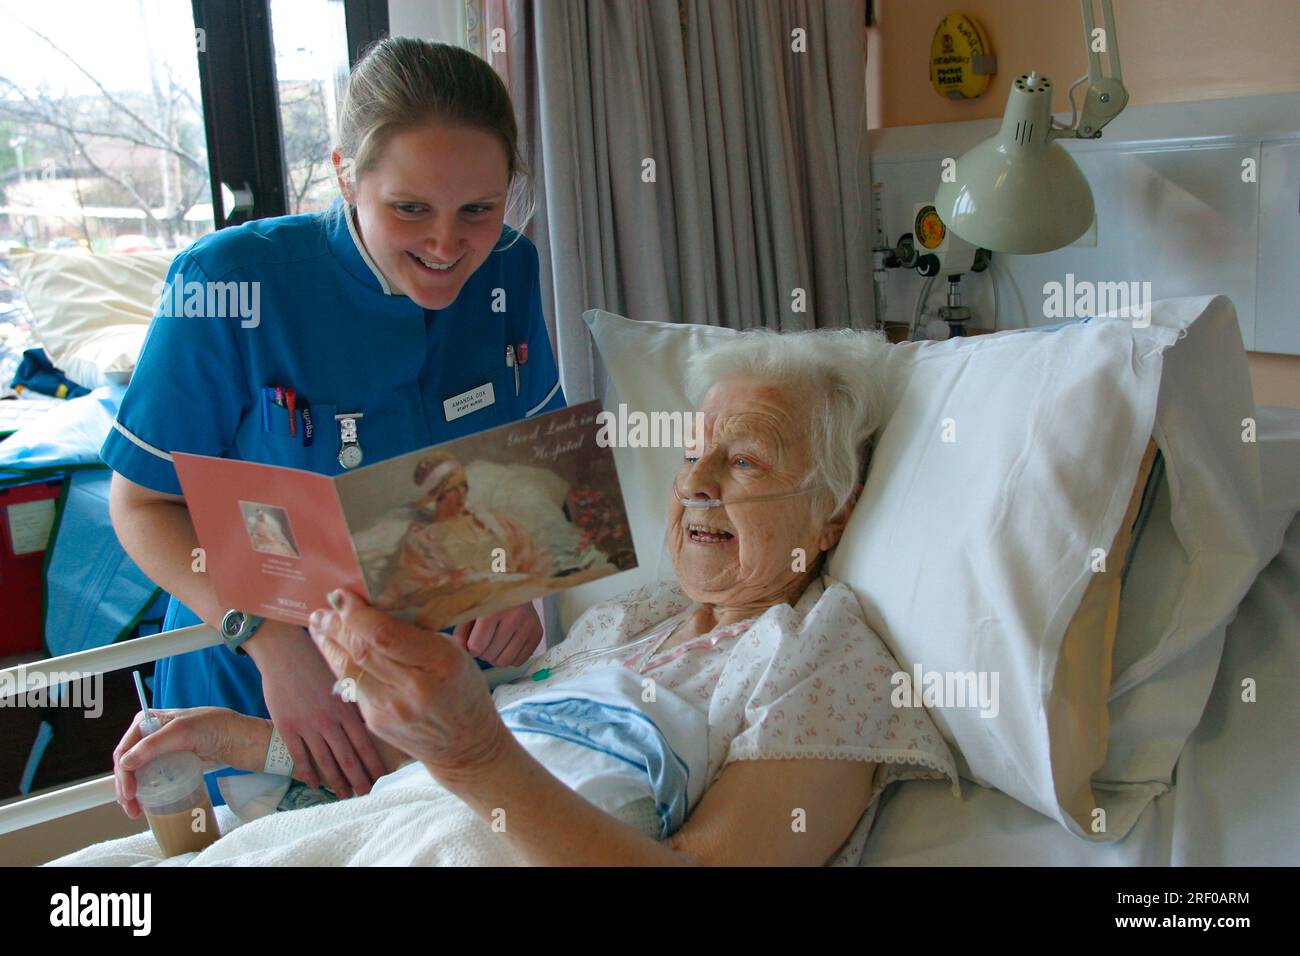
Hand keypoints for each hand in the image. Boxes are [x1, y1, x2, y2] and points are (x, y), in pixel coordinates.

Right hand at [113, 707, 257, 818]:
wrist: (247, 741)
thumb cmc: (220, 728)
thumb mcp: (184, 731)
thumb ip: (154, 744)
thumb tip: (126, 762)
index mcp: (154, 719)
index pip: (127, 746)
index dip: (123, 770)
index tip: (128, 791)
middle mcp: (157, 733)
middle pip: (130, 760)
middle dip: (125, 785)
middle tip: (131, 807)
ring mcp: (167, 748)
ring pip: (140, 771)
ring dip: (133, 790)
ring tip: (135, 810)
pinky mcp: (177, 762)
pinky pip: (155, 776)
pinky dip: (147, 789)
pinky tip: (146, 802)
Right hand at [247, 620, 387, 796]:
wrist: (284, 652)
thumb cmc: (317, 662)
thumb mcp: (343, 679)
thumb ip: (354, 702)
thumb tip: (372, 719)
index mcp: (346, 708)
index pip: (365, 743)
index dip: (373, 764)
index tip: (380, 779)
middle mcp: (329, 720)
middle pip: (347, 757)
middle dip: (358, 779)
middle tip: (366, 794)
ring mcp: (307, 726)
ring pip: (324, 761)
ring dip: (335, 781)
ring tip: (343, 795)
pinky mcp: (286, 728)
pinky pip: (299, 756)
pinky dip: (308, 772)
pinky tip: (314, 784)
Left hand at [307, 590, 508, 779]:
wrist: (465, 746)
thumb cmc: (463, 690)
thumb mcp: (453, 654)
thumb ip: (417, 633)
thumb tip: (376, 607)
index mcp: (439, 663)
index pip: (385, 635)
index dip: (357, 614)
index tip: (342, 595)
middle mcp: (412, 689)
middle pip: (360, 651)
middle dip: (335, 626)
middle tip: (322, 609)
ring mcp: (390, 710)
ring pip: (347, 670)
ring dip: (329, 645)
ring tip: (319, 625)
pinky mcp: (375, 723)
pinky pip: (352, 686)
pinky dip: (341, 664)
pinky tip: (336, 650)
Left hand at [451, 601, 543, 666]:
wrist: (515, 586)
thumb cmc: (489, 599)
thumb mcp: (471, 610)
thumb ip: (461, 631)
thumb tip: (459, 650)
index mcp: (494, 608)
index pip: (477, 646)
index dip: (470, 647)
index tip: (472, 639)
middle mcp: (515, 615)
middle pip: (490, 655)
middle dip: (483, 653)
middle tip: (484, 641)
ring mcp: (529, 625)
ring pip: (505, 661)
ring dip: (495, 658)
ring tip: (494, 644)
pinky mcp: (538, 633)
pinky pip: (519, 661)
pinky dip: (510, 657)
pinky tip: (507, 645)